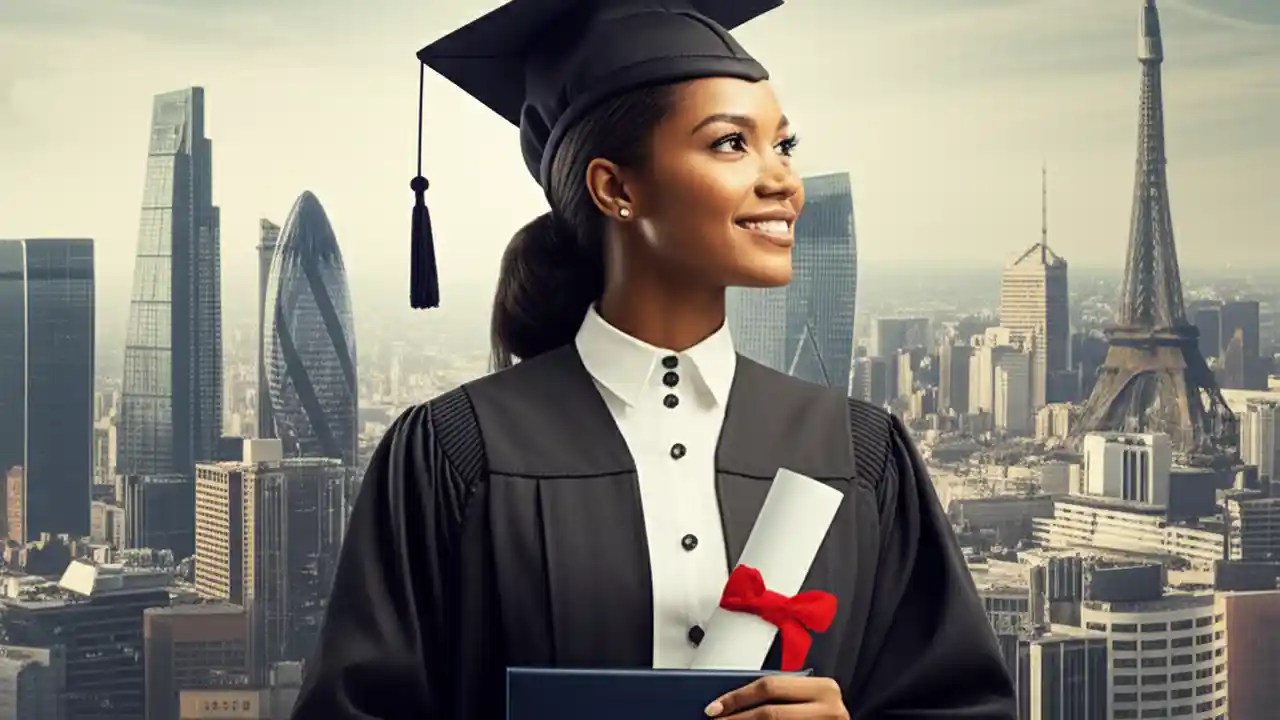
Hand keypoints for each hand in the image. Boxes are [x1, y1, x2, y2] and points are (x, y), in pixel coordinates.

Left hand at [704, 675, 848, 718]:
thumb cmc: (821, 716)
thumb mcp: (806, 700)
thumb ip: (782, 696)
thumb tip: (732, 704)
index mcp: (823, 688)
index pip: (770, 686)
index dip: (737, 697)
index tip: (714, 708)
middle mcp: (830, 708)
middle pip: (771, 712)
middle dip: (737, 719)